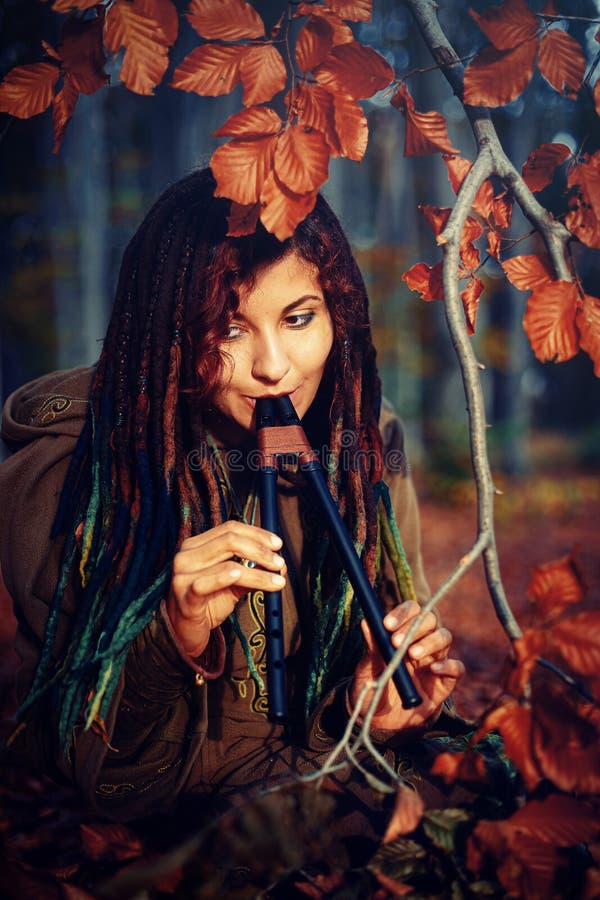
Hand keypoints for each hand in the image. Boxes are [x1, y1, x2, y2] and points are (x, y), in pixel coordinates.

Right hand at [166, 521, 286, 656]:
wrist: (183, 632)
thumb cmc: (207, 603)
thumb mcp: (232, 584)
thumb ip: (253, 571)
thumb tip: (280, 565)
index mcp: (197, 545)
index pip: (230, 528)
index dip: (257, 534)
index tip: (278, 544)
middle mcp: (187, 554)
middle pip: (230, 540)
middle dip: (260, 550)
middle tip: (279, 563)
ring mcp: (183, 574)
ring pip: (228, 563)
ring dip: (258, 572)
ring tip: (277, 580)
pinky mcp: (185, 595)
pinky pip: (208, 583)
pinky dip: (226, 577)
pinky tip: (240, 577)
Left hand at [349, 601, 464, 732]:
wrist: (380, 720)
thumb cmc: (373, 688)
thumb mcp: (368, 670)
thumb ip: (371, 648)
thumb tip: (367, 622)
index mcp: (403, 633)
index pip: (412, 611)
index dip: (402, 613)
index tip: (387, 624)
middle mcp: (421, 642)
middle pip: (430, 620)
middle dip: (414, 627)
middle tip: (395, 642)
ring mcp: (435, 661)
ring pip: (445, 638)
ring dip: (430, 642)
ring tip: (412, 655)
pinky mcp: (445, 682)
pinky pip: (457, 668)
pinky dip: (448, 666)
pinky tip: (433, 670)